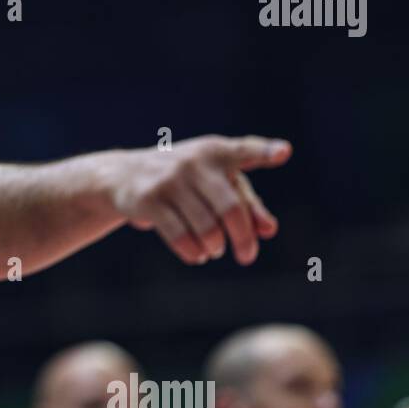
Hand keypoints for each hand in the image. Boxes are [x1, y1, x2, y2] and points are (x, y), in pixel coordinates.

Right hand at [107, 135, 291, 264]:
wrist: (124, 175)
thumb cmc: (183, 180)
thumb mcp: (214, 184)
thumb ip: (247, 204)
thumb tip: (269, 230)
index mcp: (215, 152)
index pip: (244, 151)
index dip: (264, 153)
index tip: (284, 153)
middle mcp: (194, 162)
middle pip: (230, 209)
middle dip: (242, 238)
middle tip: (247, 256)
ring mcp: (169, 180)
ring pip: (206, 228)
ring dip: (214, 246)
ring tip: (214, 250)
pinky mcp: (148, 200)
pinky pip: (180, 236)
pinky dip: (193, 252)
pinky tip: (197, 255)